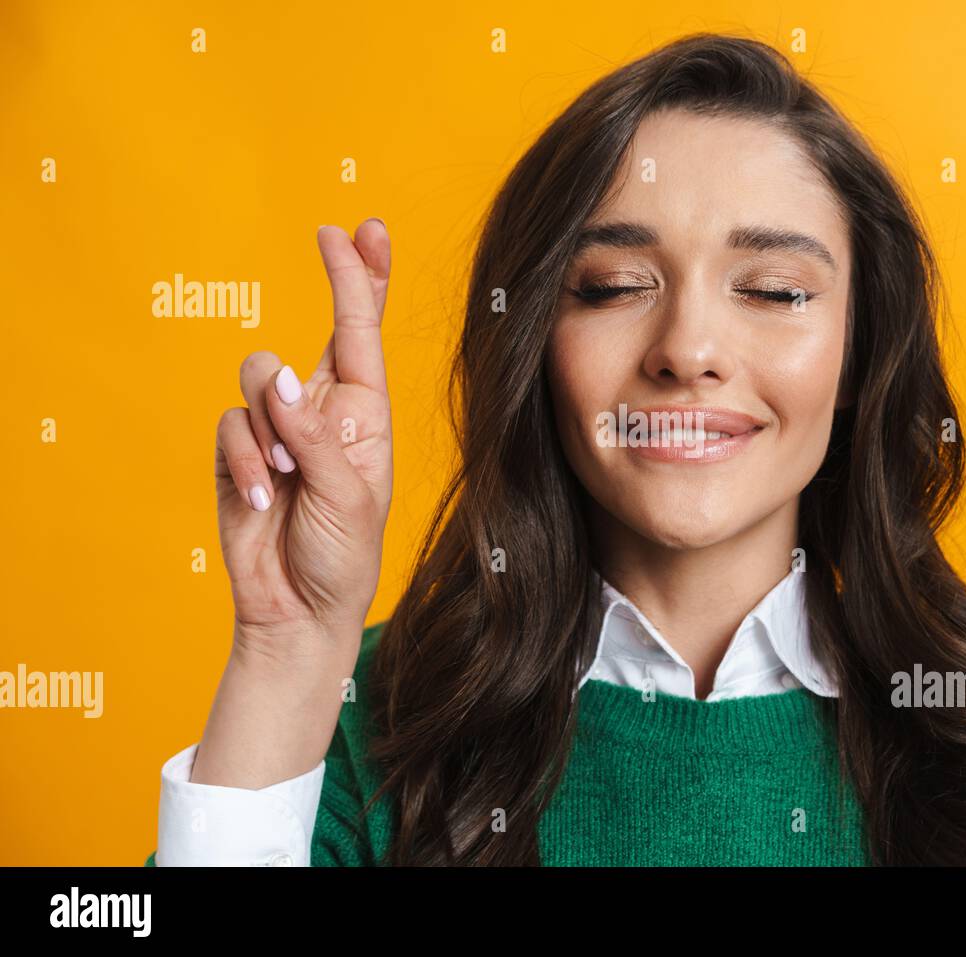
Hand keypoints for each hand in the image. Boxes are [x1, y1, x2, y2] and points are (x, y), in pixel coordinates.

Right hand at [214, 219, 392, 657]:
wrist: (299, 610)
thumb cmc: (341, 556)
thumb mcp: (347, 496)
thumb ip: (313, 435)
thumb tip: (277, 374)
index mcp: (364, 417)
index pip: (364, 337)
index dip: (363, 281)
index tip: (363, 229)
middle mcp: (323, 411)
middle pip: (320, 330)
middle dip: (334, 280)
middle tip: (331, 235)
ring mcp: (278, 428)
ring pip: (259, 375)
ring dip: (272, 425)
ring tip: (287, 478)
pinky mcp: (237, 452)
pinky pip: (230, 426)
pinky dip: (243, 462)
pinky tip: (260, 499)